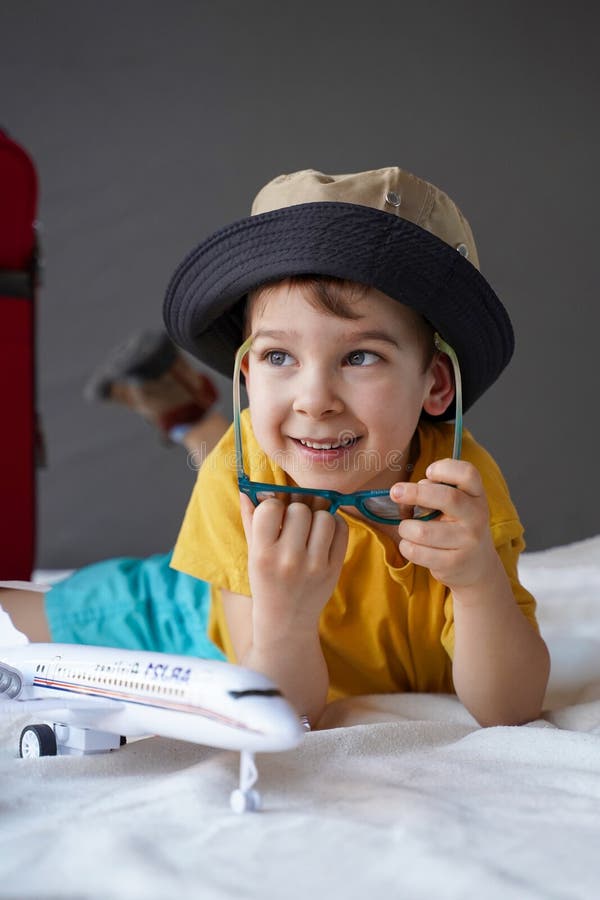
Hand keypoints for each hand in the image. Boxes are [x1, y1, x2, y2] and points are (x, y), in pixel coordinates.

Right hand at [239, 494, 347, 644]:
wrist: (286, 621)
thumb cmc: (266, 582)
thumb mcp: (253, 554)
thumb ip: (250, 520)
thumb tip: (246, 490)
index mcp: (263, 554)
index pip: (271, 508)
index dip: (273, 506)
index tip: (274, 515)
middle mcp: (289, 559)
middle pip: (300, 510)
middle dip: (296, 512)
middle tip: (293, 523)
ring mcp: (315, 565)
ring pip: (324, 517)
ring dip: (317, 517)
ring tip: (309, 528)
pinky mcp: (334, 569)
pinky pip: (341, 529)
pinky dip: (334, 525)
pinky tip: (323, 533)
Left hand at [390, 459, 496, 589]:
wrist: (478, 565)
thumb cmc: (457, 526)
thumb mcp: (457, 504)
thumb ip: (435, 492)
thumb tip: (403, 492)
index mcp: (476, 495)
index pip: (468, 473)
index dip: (445, 468)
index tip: (428, 473)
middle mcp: (476, 516)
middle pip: (447, 498)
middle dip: (415, 493)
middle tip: (395, 492)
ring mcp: (467, 542)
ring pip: (422, 531)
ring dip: (406, 527)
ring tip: (408, 528)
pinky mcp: (452, 563)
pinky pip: (416, 551)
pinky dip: (406, 545)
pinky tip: (412, 545)